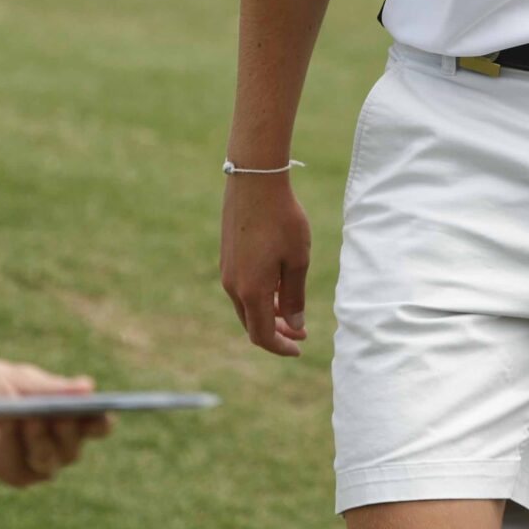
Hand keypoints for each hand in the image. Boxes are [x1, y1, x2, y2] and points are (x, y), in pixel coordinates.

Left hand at [0, 360, 111, 487]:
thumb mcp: (16, 379)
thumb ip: (49, 387)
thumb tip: (88, 386)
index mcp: (69, 415)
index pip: (98, 424)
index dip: (102, 418)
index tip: (99, 409)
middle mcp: (60, 443)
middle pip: (80, 443)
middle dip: (72, 428)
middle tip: (62, 412)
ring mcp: (41, 462)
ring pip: (57, 458)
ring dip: (44, 438)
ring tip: (31, 418)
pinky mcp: (20, 476)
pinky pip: (28, 465)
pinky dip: (19, 445)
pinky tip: (10, 427)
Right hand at [220, 175, 311, 356]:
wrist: (255, 181)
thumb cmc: (282, 219)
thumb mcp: (298, 260)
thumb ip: (295, 297)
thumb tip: (294, 325)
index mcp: (251, 291)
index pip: (262, 335)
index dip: (281, 347)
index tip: (300, 347)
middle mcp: (233, 286)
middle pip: (252, 324)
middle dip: (276, 332)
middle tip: (301, 332)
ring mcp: (227, 271)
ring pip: (246, 306)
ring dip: (268, 314)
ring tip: (291, 310)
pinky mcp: (227, 256)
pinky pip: (241, 288)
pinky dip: (260, 296)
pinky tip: (278, 285)